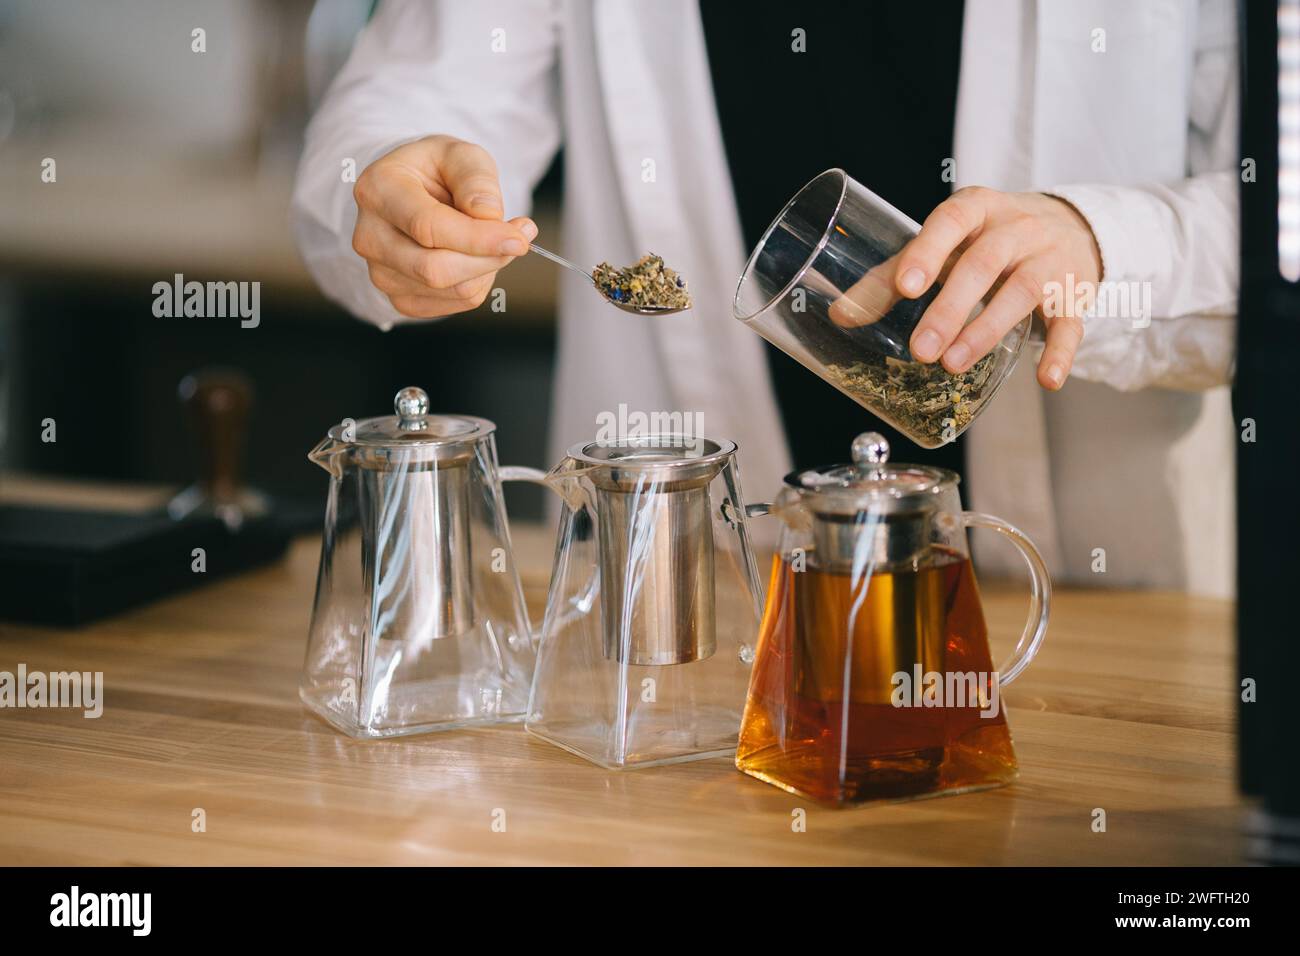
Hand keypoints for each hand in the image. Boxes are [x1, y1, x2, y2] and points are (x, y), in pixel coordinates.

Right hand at [351, 135, 535, 318]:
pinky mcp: (400, 299)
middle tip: (519, 238)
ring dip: (488, 268)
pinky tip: (475, 257)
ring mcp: (381, 273)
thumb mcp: (460, 155)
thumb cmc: (436, 171)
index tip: (520, 237)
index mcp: (378, 190)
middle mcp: (370, 237)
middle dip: (488, 258)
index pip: (428, 227)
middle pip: (435, 269)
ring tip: (492, 239)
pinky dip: (478, 282)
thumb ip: (476, 178)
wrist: (415, 194)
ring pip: (452, 289)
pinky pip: (455, 303)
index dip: (479, 238)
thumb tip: (488, 214)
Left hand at [897, 187, 1101, 389]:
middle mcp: (1016, 227)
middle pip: (983, 263)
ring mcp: (1049, 258)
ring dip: (987, 329)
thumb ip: (893, 277)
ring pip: (1023, 290)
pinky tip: (1047, 380)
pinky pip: (1071, 321)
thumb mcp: (945, 246)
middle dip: (950, 308)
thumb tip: (841, 316)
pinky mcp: (1074, 292)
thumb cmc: (986, 240)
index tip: (906, 286)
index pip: (952, 219)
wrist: (1071, 226)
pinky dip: (1061, 351)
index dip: (928, 251)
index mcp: (976, 208)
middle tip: (921, 350)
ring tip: (954, 364)